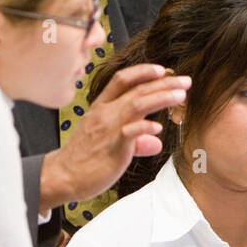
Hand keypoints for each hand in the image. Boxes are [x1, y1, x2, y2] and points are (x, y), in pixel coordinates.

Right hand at [38, 64, 190, 213]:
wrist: (62, 176)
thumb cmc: (84, 158)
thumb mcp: (107, 140)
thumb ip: (134, 137)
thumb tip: (155, 141)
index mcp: (102, 107)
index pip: (122, 79)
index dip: (143, 72)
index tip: (162, 70)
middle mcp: (105, 113)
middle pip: (137, 90)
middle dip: (164, 83)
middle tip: (185, 80)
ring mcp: (108, 129)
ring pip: (137, 104)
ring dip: (162, 97)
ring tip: (181, 95)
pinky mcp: (112, 148)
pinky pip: (130, 132)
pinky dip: (145, 127)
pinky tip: (159, 127)